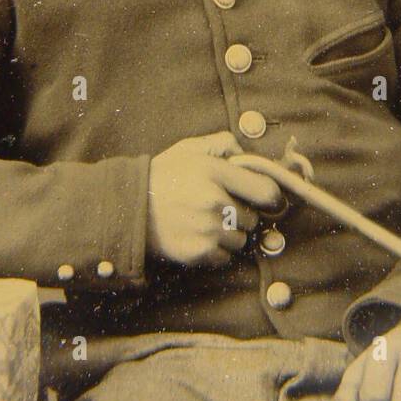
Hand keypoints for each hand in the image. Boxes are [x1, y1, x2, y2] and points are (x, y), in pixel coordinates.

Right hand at [147, 131, 282, 267]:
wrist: (128, 207)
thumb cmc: (162, 176)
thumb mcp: (189, 148)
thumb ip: (223, 143)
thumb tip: (247, 155)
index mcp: (215, 172)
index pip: (266, 191)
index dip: (271, 198)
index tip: (267, 201)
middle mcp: (215, 201)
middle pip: (252, 219)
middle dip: (241, 215)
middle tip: (220, 209)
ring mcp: (208, 229)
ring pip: (240, 240)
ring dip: (229, 235)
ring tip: (205, 223)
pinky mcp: (199, 252)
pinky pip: (225, 257)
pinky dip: (216, 251)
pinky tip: (197, 237)